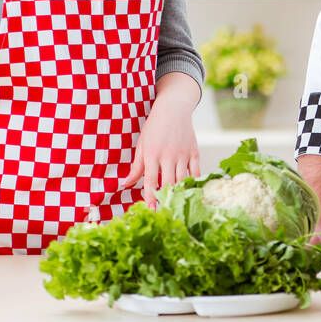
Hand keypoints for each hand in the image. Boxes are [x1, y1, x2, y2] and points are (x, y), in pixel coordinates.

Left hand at [121, 94, 199, 208]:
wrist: (174, 108)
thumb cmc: (154, 127)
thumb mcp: (142, 145)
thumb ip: (136, 167)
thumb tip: (124, 184)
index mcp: (152, 154)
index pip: (149, 181)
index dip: (150, 198)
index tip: (151, 211)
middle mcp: (168, 155)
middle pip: (167, 183)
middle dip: (165, 200)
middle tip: (164, 213)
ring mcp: (183, 154)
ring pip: (183, 180)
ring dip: (179, 194)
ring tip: (177, 206)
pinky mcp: (194, 152)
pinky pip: (196, 172)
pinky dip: (194, 183)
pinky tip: (191, 192)